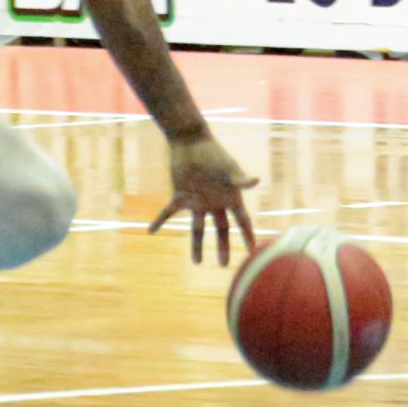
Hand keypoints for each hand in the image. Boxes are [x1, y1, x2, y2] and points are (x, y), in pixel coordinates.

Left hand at [148, 132, 257, 265]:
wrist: (191, 141)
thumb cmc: (213, 153)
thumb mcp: (228, 167)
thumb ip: (239, 178)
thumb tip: (256, 181)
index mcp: (230, 197)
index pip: (242, 221)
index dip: (247, 236)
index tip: (251, 252)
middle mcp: (215, 203)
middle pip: (220, 229)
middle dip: (222, 247)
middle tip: (223, 265)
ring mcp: (198, 201)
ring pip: (198, 229)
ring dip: (196, 245)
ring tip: (196, 262)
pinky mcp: (180, 196)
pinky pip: (169, 212)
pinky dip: (160, 221)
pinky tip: (151, 231)